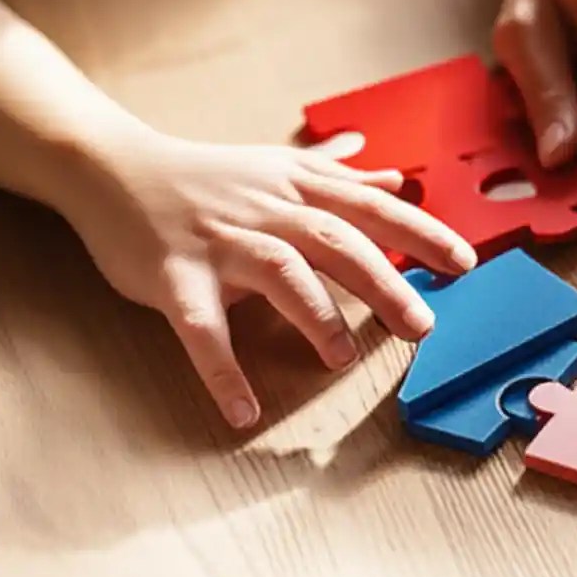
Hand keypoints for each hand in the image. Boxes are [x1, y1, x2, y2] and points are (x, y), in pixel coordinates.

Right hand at [60, 132, 475, 428]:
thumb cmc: (207, 175)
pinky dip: (221, 370)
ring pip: (278, 272)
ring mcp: (219, 242)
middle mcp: (265, 210)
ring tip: (343, 358)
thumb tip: (396, 177)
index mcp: (297, 187)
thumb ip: (339, 177)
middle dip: (383, 282)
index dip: (420, 232)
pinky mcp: (172, 275)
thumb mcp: (278, 166)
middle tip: (422, 326)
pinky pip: (200, 327)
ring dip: (314, 315)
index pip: (370, 206)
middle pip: (335, 241)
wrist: (112, 168)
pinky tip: (243, 410)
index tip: (464, 265)